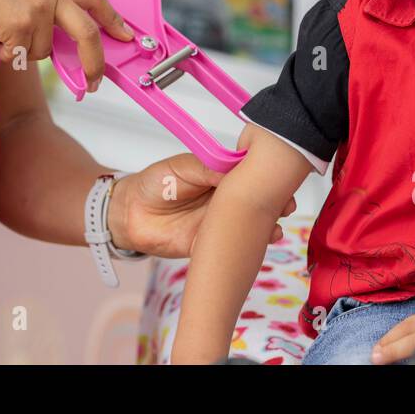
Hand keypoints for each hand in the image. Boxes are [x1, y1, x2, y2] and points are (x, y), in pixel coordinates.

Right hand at [0, 0, 133, 90]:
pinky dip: (3, 53)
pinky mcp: (21, 25)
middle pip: (87, 34)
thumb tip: (56, 31)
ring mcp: (39, 8)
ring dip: (21, 49)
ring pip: (41, 51)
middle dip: (95, 62)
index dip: (112, 19)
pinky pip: (18, 56)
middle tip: (95, 81)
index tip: (124, 35)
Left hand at [108, 154, 296, 258]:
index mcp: (219, 174)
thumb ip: (207, 168)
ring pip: (250, 224)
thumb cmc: (155, 183)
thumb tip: (235, 168)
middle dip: (273, 202)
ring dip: (266, 225)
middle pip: (255, 200)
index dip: (265, 177)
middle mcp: (224, 197)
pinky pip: (233, 246)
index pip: (249, 174)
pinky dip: (247, 245)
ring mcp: (219, 221)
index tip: (279, 179)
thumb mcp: (180, 167)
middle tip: (284, 205)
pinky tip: (260, 242)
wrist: (130, 213)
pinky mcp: (212, 242)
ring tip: (274, 225)